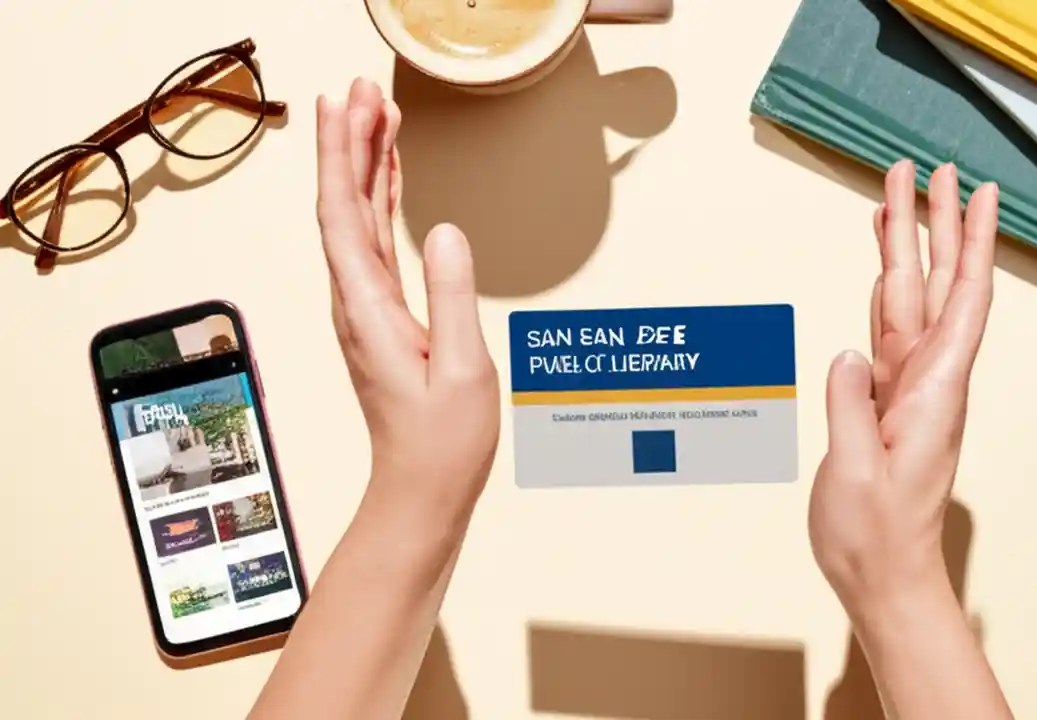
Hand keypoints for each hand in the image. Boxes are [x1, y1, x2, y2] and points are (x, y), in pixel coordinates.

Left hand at [315, 79, 498, 533]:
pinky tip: (390, 178)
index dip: (344, 154)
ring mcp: (366, 307)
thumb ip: (452, 298)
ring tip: (378, 116)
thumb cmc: (442, 441)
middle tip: (364, 90)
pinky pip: (374, 241)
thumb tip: (448, 232)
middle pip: (343, 205)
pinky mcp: (382, 315)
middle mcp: (356, 302)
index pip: (344, 214)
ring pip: (357, 218)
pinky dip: (380, 201)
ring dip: (364, 165)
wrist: (420, 489)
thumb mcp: (461, 370)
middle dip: (350, 142)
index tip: (350, 105)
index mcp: (368, 308)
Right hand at [810, 159, 997, 621]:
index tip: (979, 192)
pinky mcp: (885, 402)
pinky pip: (885, 332)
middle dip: (933, 224)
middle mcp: (927, 381)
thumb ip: (850, 407)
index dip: (971, 243)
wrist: (886, 577)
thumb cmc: (874, 536)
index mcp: (930, 391)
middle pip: (933, 286)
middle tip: (927, 169)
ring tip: (898, 201)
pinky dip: (881, 292)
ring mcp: (906, 389)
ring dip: (907, 249)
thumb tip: (846, 351)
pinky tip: (877, 270)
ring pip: (907, 301)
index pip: (960, 300)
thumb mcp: (855, 473)